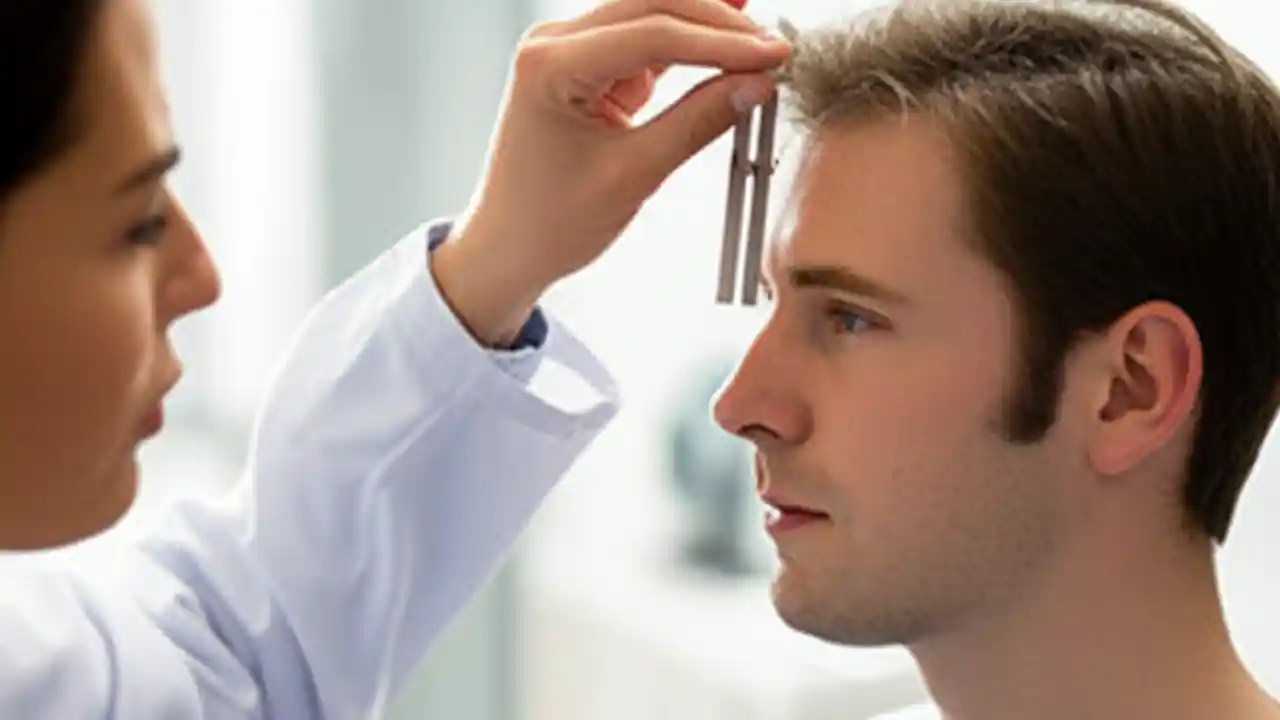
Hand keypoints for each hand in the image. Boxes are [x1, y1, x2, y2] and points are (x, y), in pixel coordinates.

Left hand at [433, 0, 789, 346]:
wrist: (508, 247)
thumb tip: (755, 85)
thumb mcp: (633, 176)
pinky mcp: (585, 66)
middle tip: (774, 48)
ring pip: (651, 16)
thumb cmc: (551, 222)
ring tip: (759, 48)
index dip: (722, 42)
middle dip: (717, 23)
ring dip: (705, 29)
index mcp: (551, 65)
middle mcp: (553, 43)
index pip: (653, 33)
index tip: (774, 55)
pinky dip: (686, 48)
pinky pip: (644, 42)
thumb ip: (697, 123)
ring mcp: (568, 50)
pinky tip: (726, 48)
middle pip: (652, 5)